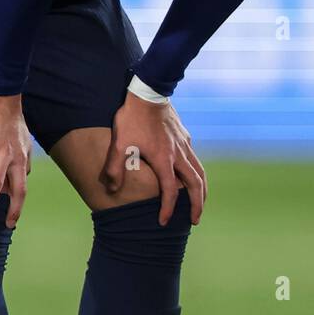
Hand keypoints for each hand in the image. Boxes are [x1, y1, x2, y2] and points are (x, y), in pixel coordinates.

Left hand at [101, 90, 205, 225]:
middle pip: (196, 185)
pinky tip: (192, 177)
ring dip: (202, 191)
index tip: (163, 222)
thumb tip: (111, 189)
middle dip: (197, 205)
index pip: (170, 192)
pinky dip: (198, 174)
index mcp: (164, 159)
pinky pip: (196, 160)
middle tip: (194, 221)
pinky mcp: (185, 137)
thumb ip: (114, 168)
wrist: (148, 92)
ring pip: (200, 172)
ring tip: (200, 204)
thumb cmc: (132, 118)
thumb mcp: (119, 143)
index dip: (167, 209)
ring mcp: (184, 145)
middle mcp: (179, 154)